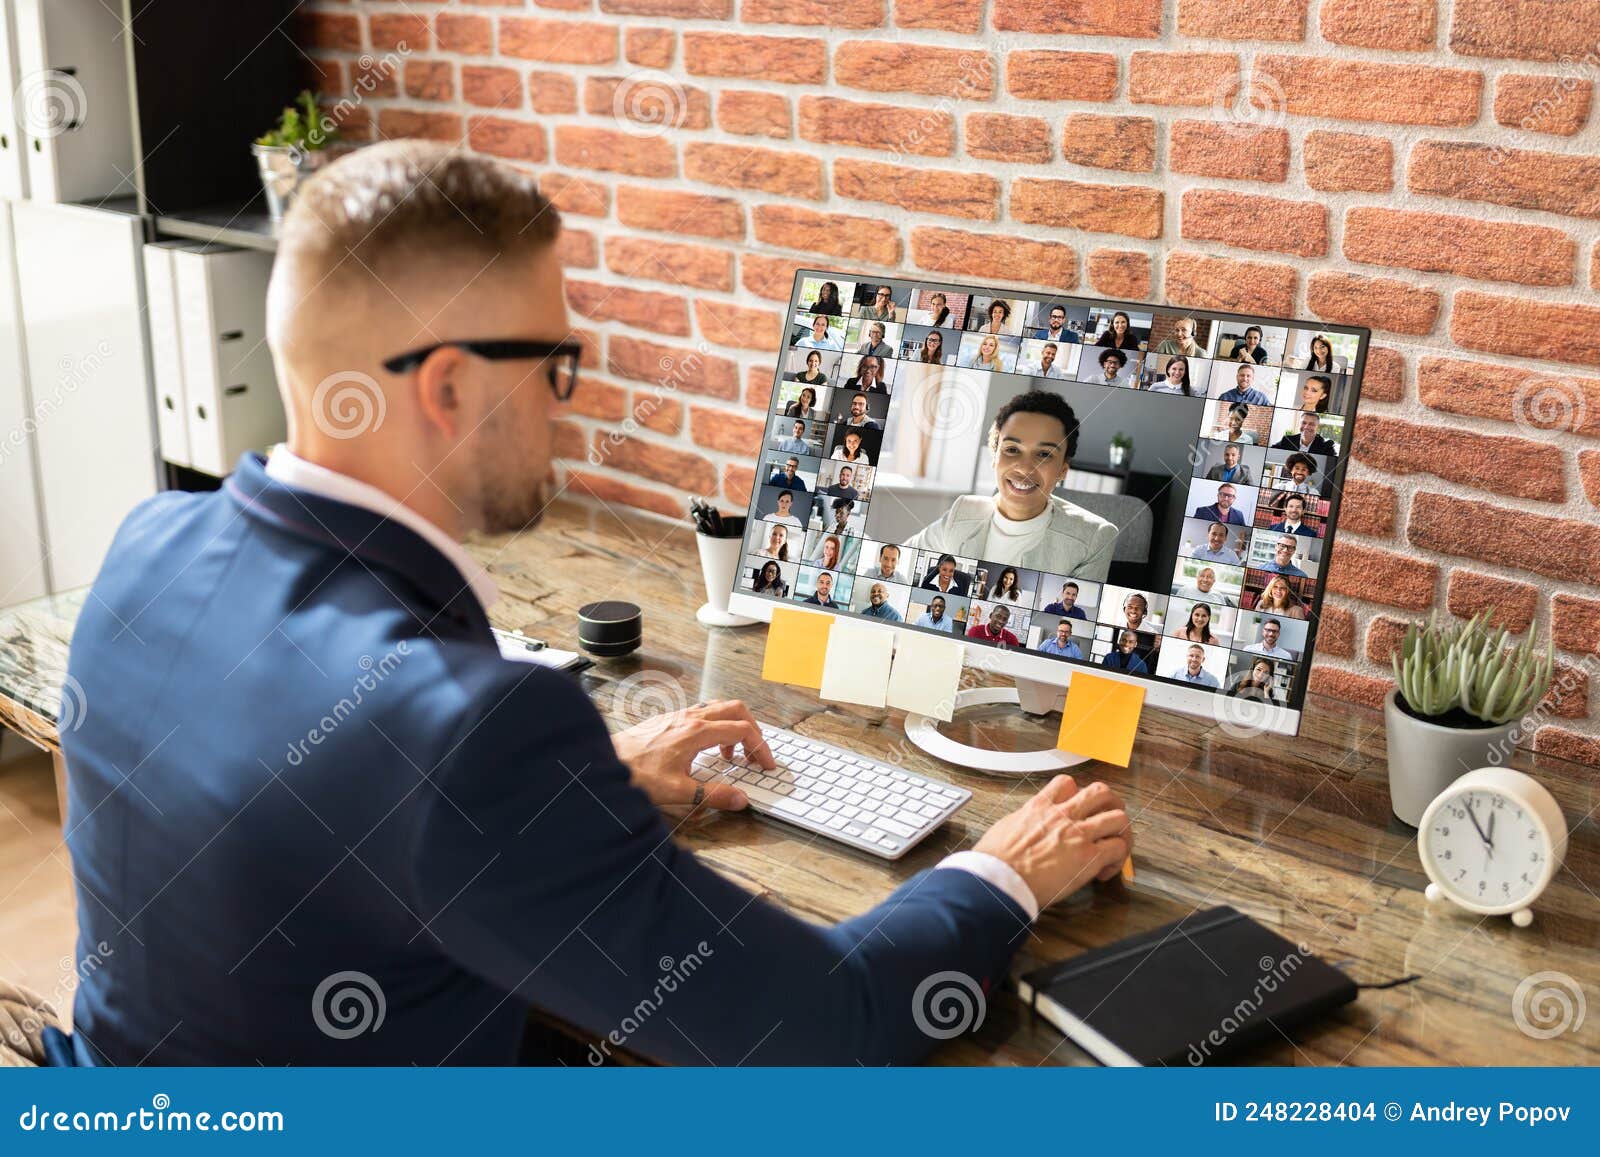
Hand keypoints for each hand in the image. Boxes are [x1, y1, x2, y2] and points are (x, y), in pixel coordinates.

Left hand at [611, 699, 775, 811]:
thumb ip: (713, 795)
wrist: (605, 762)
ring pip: (719, 708)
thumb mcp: (678, 791)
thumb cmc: (636, 774)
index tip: (766, 764)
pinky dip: (716, 727)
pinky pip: (703, 713)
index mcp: (696, 732)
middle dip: (753, 730)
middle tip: (756, 754)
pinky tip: (706, 749)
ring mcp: (679, 716)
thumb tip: (740, 799)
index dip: (760, 747)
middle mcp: (690, 718)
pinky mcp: (669, 719)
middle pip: (736, 709)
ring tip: (730, 755)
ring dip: (733, 727)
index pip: (742, 730)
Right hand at [974, 776, 1131, 909]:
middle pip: (1101, 792)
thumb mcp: (1006, 827)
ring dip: (1120, 832)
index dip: (1078, 794)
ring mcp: (1079, 834)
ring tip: (1114, 846)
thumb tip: (1026, 825)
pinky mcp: (1089, 857)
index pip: (1068, 783)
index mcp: (1040, 806)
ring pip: (1119, 817)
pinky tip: (1105, 871)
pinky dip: (1118, 860)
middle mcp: (1063, 815)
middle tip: (1107, 820)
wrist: (999, 879)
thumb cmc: (996, 860)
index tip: (1078, 808)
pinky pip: (1118, 849)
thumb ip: (1023, 821)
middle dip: (1110, 805)